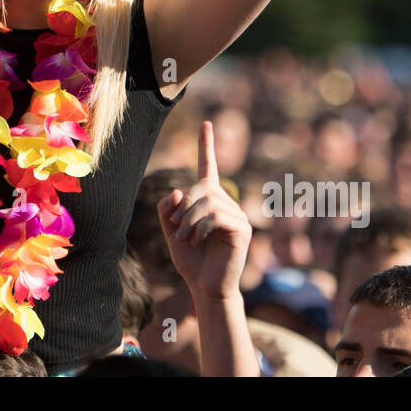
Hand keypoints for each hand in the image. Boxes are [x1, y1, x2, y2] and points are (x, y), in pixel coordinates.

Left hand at [156, 120, 251, 300]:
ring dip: (189, 220)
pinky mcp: (242, 229)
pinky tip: (197, 241)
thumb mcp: (171, 231)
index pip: (207, 168)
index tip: (206, 123)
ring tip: (185, 238)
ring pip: (207, 201)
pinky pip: (216, 216)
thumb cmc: (191, 260)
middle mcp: (226, 203)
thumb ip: (168, 209)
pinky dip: (200, 228)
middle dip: (184, 206)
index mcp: (209, 201)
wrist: (205, 287)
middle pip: (201, 187)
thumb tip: (178, 191)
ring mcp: (237, 215)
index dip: (206, 146)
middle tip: (177, 229)